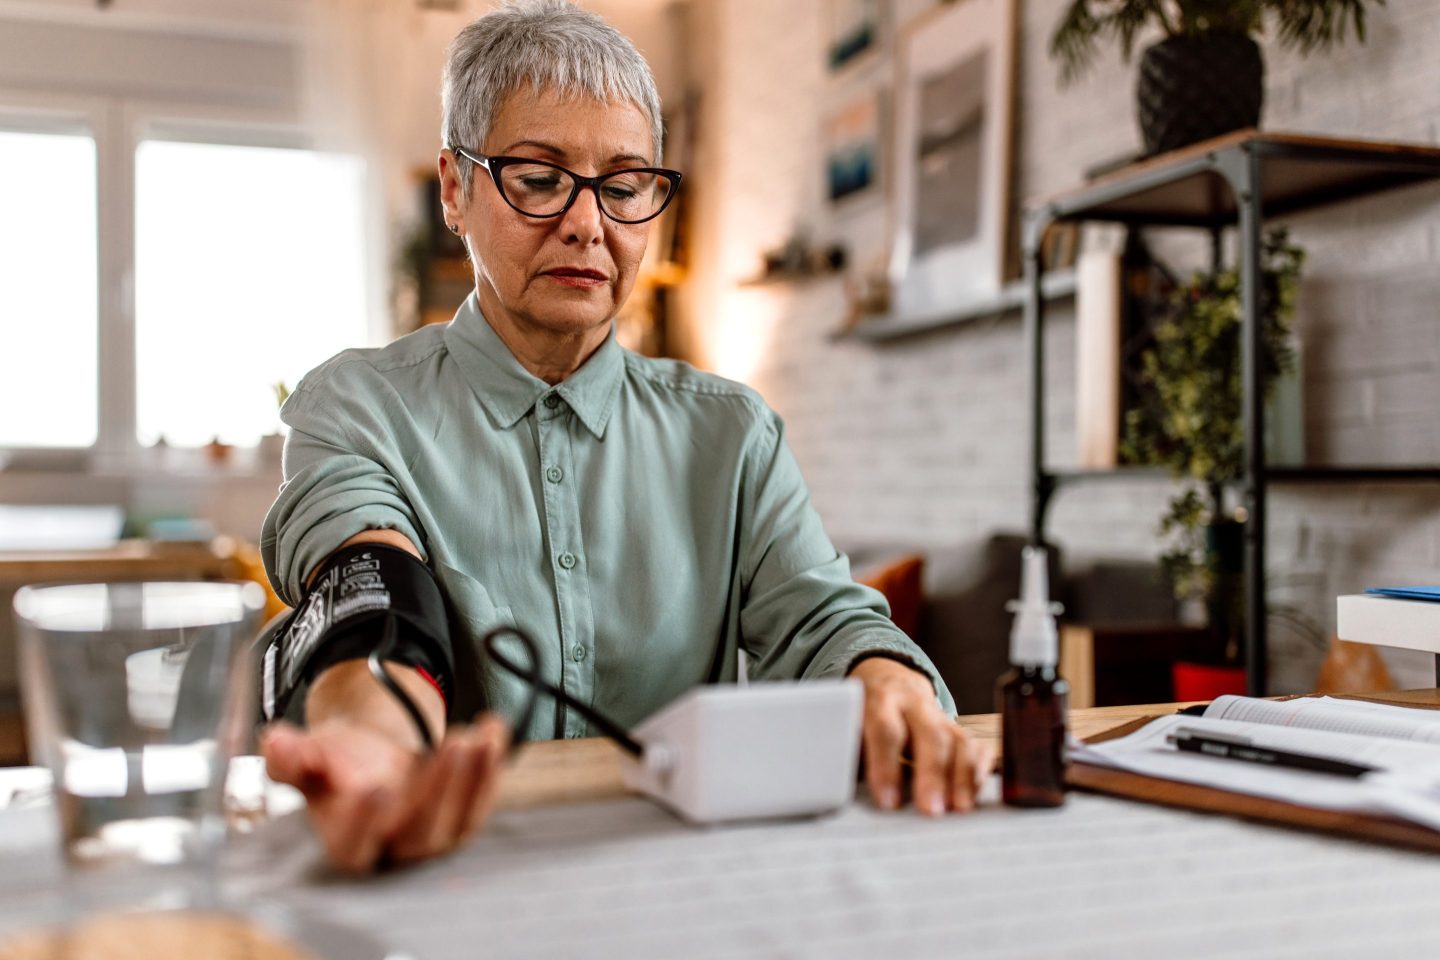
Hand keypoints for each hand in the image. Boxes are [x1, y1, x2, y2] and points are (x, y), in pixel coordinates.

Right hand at [260, 713, 510, 872]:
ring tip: (476, 736)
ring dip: (473, 777)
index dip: (365, 820)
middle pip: (421, 833)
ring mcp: (434, 838)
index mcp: (347, 841)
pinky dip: (492, 766)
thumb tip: (277, 742)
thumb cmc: (334, 765)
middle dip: (440, 789)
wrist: (368, 760)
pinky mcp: (463, 818)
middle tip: (451, 745)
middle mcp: (394, 848)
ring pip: (459, 821)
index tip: (374, 784)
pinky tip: (494, 730)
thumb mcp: (307, 758)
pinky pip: (483, 799)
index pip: (356, 845)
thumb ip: (290, 756)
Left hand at [848, 656, 993, 815]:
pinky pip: (978, 748)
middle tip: (932, 810)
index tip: (888, 802)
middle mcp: (915, 704)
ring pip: (960, 741)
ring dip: (963, 777)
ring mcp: (941, 716)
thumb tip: (838, 790)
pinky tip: (972, 798)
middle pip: (931, 735)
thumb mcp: (848, 724)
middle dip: (933, 774)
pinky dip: (979, 773)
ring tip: (959, 810)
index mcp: (880, 700)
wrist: (887, 680)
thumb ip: (847, 752)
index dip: (886, 766)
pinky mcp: (960, 729)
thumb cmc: (861, 715)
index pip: (886, 730)